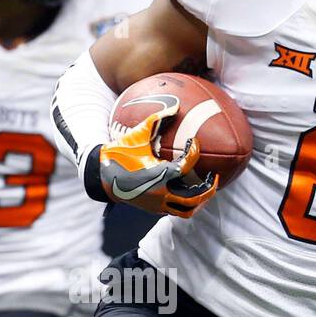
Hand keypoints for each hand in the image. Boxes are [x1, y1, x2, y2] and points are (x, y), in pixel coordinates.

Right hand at [97, 110, 216, 217]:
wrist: (101, 176)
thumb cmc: (120, 153)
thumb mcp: (137, 135)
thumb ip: (156, 119)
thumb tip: (175, 106)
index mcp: (159, 175)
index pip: (186, 166)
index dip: (193, 152)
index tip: (193, 142)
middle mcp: (161, 193)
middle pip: (194, 198)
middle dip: (208, 188)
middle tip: (213, 176)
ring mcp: (157, 204)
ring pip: (186, 210)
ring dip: (198, 201)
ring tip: (204, 189)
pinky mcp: (152, 209)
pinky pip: (174, 210)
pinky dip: (185, 203)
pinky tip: (187, 190)